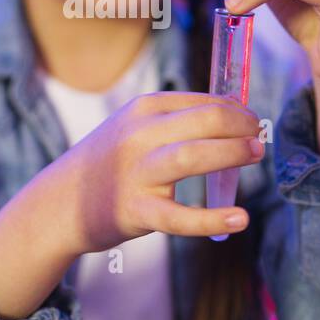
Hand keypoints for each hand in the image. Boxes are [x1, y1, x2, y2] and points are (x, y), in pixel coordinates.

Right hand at [47, 92, 264, 253]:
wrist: (60, 203)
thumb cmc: (109, 164)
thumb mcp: (134, 128)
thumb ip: (176, 121)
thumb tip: (234, 114)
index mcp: (143, 109)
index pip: (202, 100)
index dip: (235, 109)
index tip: (251, 120)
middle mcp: (139, 135)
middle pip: (205, 120)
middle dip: (240, 125)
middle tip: (259, 138)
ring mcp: (136, 173)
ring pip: (193, 156)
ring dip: (232, 153)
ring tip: (256, 154)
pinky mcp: (135, 210)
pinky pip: (179, 217)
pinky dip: (212, 218)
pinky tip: (239, 219)